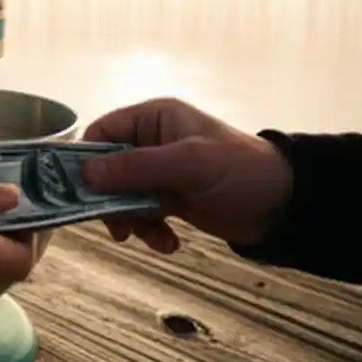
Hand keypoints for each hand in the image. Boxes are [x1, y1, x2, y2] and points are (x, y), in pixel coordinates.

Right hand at [81, 98, 293, 252]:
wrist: (284, 205)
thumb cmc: (240, 171)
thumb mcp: (187, 165)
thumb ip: (136, 167)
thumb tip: (86, 173)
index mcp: (154, 118)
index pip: (103, 131)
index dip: (86, 158)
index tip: (77, 190)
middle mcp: (152, 142)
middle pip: (107, 169)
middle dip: (110, 199)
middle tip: (116, 226)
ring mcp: (161, 172)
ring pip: (122, 196)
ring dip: (131, 220)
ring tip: (150, 236)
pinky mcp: (170, 198)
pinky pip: (143, 213)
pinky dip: (150, 230)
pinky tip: (168, 242)